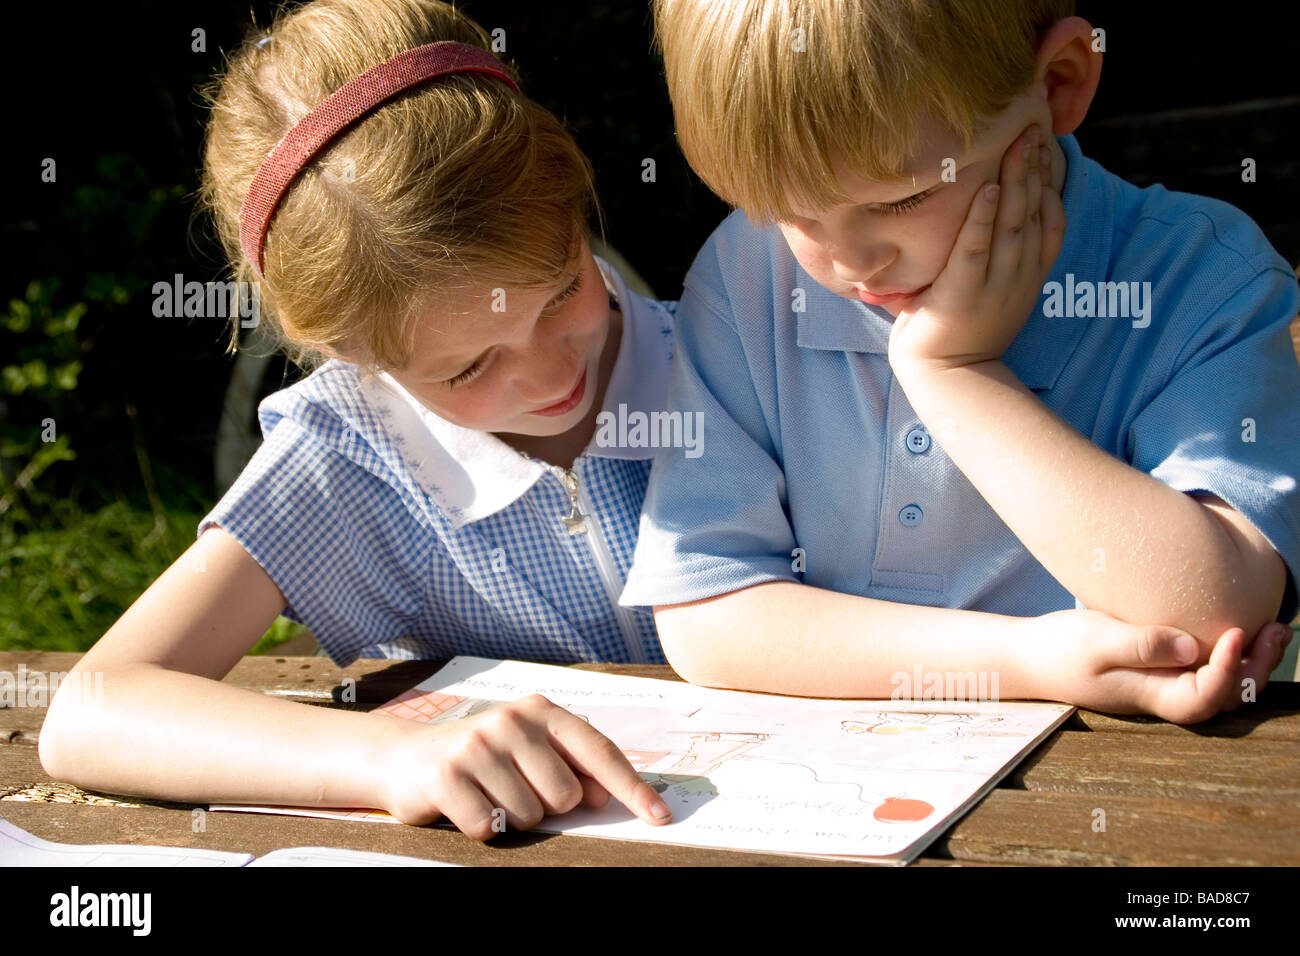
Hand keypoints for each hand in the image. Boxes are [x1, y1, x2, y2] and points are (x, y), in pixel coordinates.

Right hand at [378, 694, 672, 838]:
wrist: (406, 758)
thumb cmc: (483, 759)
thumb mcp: (529, 751)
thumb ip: (570, 766)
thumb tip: (602, 796)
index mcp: (540, 710)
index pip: (598, 751)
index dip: (631, 788)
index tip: (659, 816)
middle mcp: (511, 720)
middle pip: (565, 794)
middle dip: (546, 807)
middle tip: (515, 790)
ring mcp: (477, 745)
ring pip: (529, 815)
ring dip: (512, 819)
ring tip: (488, 795)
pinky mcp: (447, 776)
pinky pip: (490, 827)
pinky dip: (482, 828)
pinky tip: (465, 806)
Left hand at [887, 123, 1065, 373]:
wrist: (947, 378)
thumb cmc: (958, 329)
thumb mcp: (990, 289)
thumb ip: (995, 257)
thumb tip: (989, 216)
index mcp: (1028, 275)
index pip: (1050, 220)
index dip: (1050, 182)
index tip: (1047, 146)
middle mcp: (1019, 277)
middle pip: (1035, 213)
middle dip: (1036, 169)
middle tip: (1034, 128)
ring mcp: (994, 286)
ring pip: (1013, 225)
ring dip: (1016, 182)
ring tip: (1018, 145)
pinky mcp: (963, 294)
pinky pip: (976, 250)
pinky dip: (982, 219)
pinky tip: (986, 190)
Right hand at [1027, 609, 1291, 723]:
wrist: (1031, 655)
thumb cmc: (1059, 649)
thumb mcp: (1097, 641)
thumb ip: (1143, 644)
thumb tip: (1195, 648)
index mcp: (1152, 697)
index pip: (1207, 695)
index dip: (1231, 669)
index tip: (1236, 632)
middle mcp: (1166, 695)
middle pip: (1229, 696)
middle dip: (1260, 666)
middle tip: (1278, 629)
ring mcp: (1165, 682)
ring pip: (1226, 683)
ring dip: (1255, 659)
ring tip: (1275, 626)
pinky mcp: (1162, 665)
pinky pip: (1209, 665)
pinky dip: (1235, 650)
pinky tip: (1241, 623)